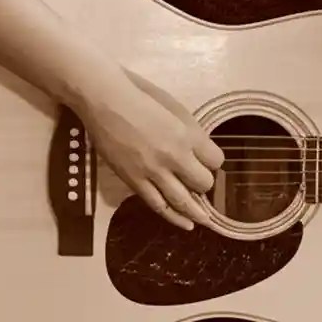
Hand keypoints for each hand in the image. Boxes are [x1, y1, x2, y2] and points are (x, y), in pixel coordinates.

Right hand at [79, 68, 224, 231]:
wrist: (105, 102)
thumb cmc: (141, 97)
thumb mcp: (176, 109)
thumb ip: (191, 132)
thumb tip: (201, 150)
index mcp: (186, 135)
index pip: (216, 160)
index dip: (214, 161)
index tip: (208, 160)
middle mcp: (174, 157)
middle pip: (203, 182)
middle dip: (204, 184)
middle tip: (200, 183)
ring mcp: (153, 172)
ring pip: (183, 200)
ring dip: (196, 213)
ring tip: (205, 221)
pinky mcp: (134, 181)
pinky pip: (158, 204)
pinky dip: (173, 217)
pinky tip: (185, 224)